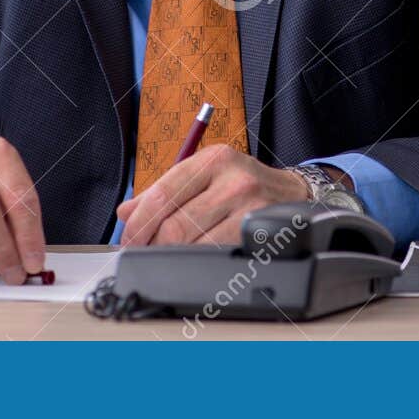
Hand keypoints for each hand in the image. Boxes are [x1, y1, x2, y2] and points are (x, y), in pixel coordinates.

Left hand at [116, 145, 323, 245]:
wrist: (292, 192)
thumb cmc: (242, 183)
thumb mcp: (204, 173)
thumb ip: (164, 190)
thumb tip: (126, 212)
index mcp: (211, 159)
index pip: (162, 194)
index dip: (139, 223)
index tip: (127, 239)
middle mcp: (232, 178)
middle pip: (175, 224)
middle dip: (151, 245)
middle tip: (143, 252)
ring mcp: (249, 205)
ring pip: (194, 243)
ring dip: (172, 255)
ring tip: (166, 254)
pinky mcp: (260, 230)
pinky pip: (217, 254)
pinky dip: (198, 259)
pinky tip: (195, 256)